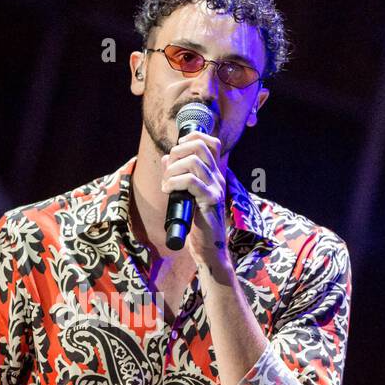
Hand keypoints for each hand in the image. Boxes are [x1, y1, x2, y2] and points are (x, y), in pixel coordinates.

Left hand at [160, 131, 230, 273]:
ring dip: (172, 170)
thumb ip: (178, 173)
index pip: (211, 142)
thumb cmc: (196, 221)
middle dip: (178, 152)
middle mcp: (217, 177)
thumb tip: (168, 157)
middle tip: (169, 169)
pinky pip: (191, 181)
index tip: (177, 151)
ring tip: (166, 184)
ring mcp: (216, 188)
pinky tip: (168, 191)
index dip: (193, 138)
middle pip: (200, 146)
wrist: (208, 246)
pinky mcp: (211, 200)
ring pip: (193, 162)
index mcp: (213, 173)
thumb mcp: (185, 193)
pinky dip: (174, 182)